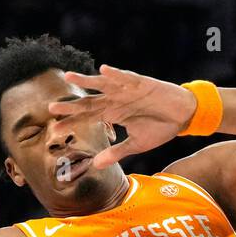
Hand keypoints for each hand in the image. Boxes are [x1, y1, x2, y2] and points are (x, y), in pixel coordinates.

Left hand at [48, 65, 199, 167]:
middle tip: (51, 108)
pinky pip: (126, 78)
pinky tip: (103, 70)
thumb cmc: (160, 127)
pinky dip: (116, 74)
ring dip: (86, 81)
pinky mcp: (142, 83)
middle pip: (90, 101)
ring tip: (70, 77)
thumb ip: (116, 152)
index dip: (72, 122)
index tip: (55, 129)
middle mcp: (116, 100)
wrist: (184, 116)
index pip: (88, 118)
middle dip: (72, 105)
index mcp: (114, 113)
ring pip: (103, 85)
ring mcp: (127, 90)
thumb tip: (95, 166)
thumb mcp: (136, 145)